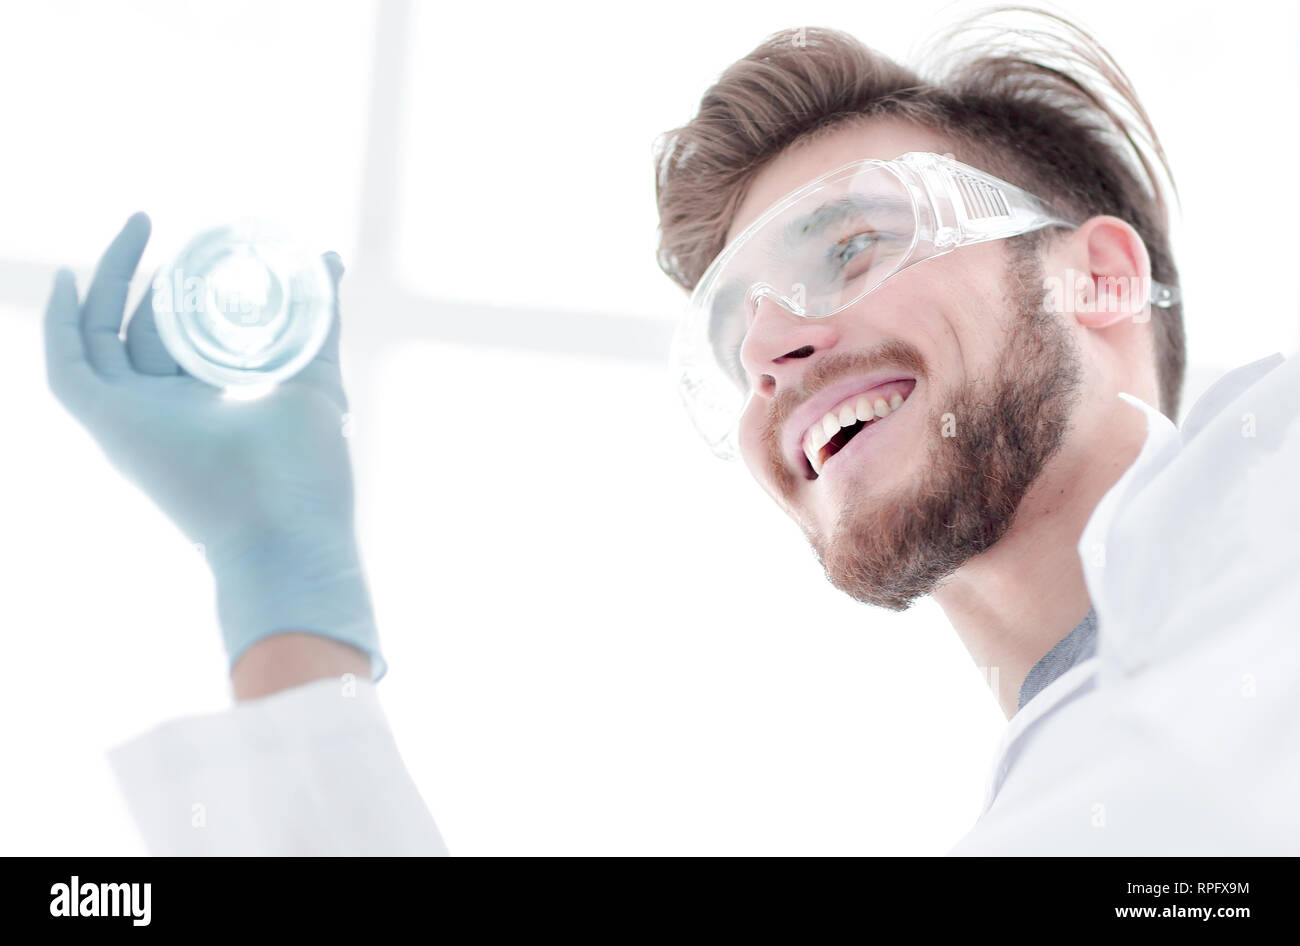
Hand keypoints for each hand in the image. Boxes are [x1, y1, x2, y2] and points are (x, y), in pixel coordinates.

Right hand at [43, 212, 384, 678]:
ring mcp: (133, 420)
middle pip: (138, 328)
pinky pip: (66, 369)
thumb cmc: (309, 469)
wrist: (290, 528)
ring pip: (102, 337)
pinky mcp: (111, 426)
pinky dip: (58, 324)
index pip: (181, 337)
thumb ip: (320, 320)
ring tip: (139, 223)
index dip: (182, 289)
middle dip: (143, 272)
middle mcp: (164, 413)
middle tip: (157, 219)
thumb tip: (329, 259)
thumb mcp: (315, 375)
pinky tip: (69, 278)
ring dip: (109, 279)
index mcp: (208, 407)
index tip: (202, 243)